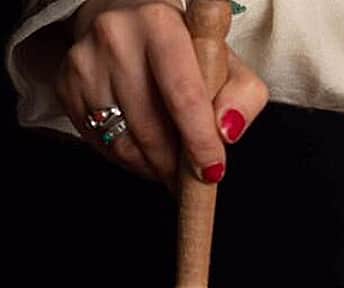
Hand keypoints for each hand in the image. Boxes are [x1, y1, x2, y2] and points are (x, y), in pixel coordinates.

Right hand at [57, 0, 267, 184]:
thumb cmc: (183, 46)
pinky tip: (145, 150)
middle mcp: (115, 37)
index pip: (183, 95)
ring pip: (123, 142)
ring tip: (171, 165)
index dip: (199, 141)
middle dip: (176, 164)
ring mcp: (84, 62)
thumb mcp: (225, 61)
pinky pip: (101, 143)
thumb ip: (242, 96)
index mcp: (160, 24)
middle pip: (151, 127)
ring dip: (154, 166)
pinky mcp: (66, 85)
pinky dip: (129, 158)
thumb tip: (228, 131)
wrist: (124, 20)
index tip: (212, 171)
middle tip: (192, 178)